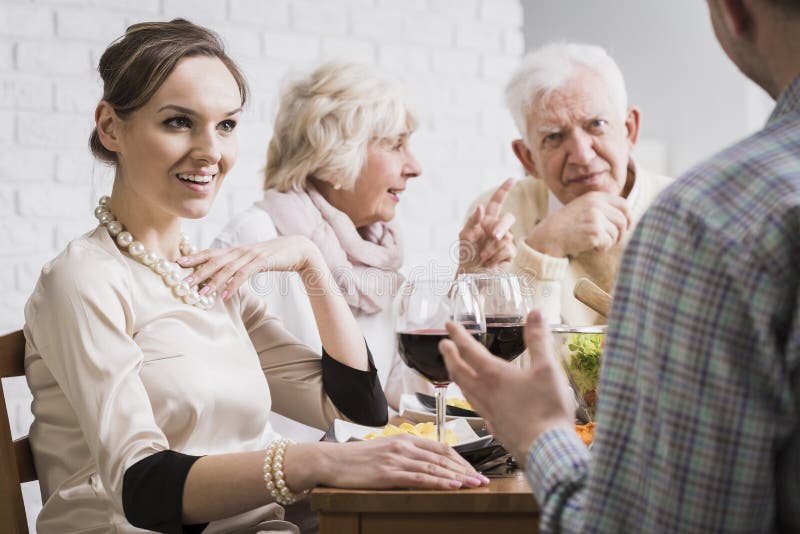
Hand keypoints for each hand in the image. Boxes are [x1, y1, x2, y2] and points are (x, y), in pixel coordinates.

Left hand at [177, 236, 323, 300]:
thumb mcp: (253, 259)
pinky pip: (244, 275)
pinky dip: (233, 285)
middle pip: (214, 261)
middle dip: (197, 272)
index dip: (194, 257)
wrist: (298, 249)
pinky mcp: (262, 262)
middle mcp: (240, 250)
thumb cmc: (274, 256)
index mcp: (236, 250)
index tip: (177, 264)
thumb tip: (223, 276)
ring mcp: (251, 255)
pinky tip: (225, 295)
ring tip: (201, 294)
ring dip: (212, 282)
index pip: (211, 253)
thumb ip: (238, 265)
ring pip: (227, 269)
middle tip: (182, 283)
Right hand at [313, 435, 488, 489]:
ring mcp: (396, 459)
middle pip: (442, 458)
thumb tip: (425, 465)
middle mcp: (404, 446)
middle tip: (483, 480)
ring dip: (458, 478)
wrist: (331, 461)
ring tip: (475, 485)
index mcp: (405, 439)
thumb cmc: (356, 459)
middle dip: (466, 470)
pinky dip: (439, 482)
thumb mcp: (385, 450)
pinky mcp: (388, 473)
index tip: (474, 471)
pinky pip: (419, 478)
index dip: (461, 460)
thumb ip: (405, 454)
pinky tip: (452, 486)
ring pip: (435, 468)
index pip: (441, 448)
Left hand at [439, 311, 574, 463]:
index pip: (469, 350)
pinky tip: (477, 400)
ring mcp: (487, 412)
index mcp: (494, 375)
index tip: (448, 325)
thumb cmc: (547, 409)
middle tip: (443, 345)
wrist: (546, 451)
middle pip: (458, 371)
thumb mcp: (547, 368)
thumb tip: (535, 314)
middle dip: (449, 355)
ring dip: (456, 375)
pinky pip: (475, 407)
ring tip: (454, 369)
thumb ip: (539, 340)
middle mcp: (484, 393)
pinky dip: (469, 396)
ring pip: (464, 390)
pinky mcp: (494, 427)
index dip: (458, 335)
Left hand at [458, 178, 516, 272]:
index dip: (504, 190)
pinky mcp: (510, 254)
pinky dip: (495, 256)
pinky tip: (489, 262)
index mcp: (487, 220)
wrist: (470, 274)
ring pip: (506, 237)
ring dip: (491, 248)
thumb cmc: (466, 253)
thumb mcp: (465, 235)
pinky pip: (507, 249)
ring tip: (482, 257)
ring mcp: (506, 240)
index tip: (513, 179)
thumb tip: (481, 207)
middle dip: (501, 227)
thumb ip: (473, 220)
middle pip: (509, 218)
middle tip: (494, 236)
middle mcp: (498, 228)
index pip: (498, 202)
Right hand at [526, 191, 630, 257]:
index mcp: (595, 197)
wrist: (548, 236)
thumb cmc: (566, 226)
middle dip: (619, 234)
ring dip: (608, 243)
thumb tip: (626, 218)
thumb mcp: (583, 208)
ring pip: (616, 234)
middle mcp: (596, 205)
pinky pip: (608, 244)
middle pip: (623, 221)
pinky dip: (601, 249)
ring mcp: (595, 217)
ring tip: (593, 243)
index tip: (626, 227)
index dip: (628, 217)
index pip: (624, 204)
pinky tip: (589, 247)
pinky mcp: (594, 232)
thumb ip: (601, 208)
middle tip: (608, 241)